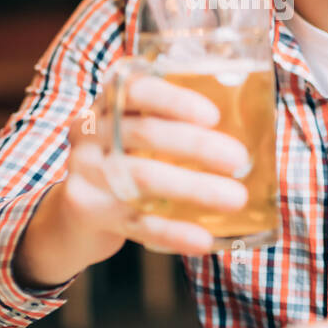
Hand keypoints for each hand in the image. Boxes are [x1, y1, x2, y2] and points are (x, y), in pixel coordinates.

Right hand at [15, 69, 251, 286]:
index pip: (137, 88)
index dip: (174, 99)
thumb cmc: (124, 164)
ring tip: (236, 198)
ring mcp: (83, 172)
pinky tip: (203, 239)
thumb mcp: (138, 137)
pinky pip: (136, 222)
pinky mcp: (86, 210)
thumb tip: (254, 128)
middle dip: (196, 145)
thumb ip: (176, 126)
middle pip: (144, 133)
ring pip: (142, 178)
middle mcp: (88, 131)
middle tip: (239, 159)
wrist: (72, 215)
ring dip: (194, 188)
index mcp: (107, 103)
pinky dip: (173, 232)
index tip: (213, 115)